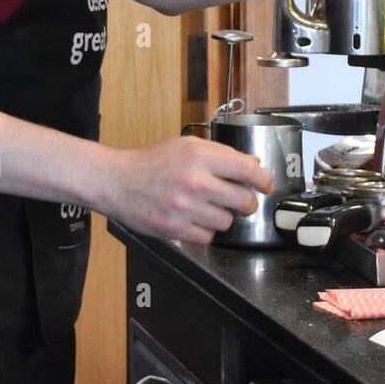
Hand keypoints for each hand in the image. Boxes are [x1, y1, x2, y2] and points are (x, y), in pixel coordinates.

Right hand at [107, 137, 273, 244]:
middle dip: (247, 203)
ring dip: (223, 216)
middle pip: (244, 201)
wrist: (118, 181)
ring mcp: (184, 207)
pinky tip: (195, 219)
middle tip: (240, 201)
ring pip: (227, 222)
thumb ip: (221, 153)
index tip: (266, 184)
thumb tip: (252, 163)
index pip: (248, 170)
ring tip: (208, 208)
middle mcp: (194, 181)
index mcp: (199, 157)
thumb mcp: (187, 146)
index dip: (264, 180)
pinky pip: (208, 236)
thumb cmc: (152, 162)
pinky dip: (206, 230)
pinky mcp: (175, 229)